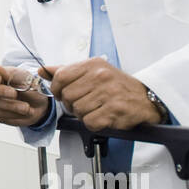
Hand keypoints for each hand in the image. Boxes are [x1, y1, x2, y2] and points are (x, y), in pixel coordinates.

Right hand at [0, 62, 50, 126]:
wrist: (37, 101)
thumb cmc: (28, 84)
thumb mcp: (24, 76)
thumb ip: (11, 73)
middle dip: (0, 91)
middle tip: (14, 93)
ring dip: (11, 106)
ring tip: (26, 107)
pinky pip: (1, 115)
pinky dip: (14, 114)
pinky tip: (24, 112)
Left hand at [44, 57, 162, 132]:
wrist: (146, 98)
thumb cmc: (117, 85)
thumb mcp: (92, 71)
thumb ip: (66, 71)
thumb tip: (42, 70)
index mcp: (93, 65)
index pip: (61, 76)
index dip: (57, 89)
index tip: (63, 93)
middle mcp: (101, 77)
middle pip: (68, 96)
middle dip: (71, 104)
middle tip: (83, 103)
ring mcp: (108, 93)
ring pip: (78, 110)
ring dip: (83, 114)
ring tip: (95, 109)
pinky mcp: (115, 110)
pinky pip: (90, 121)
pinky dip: (93, 123)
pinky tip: (102, 116)